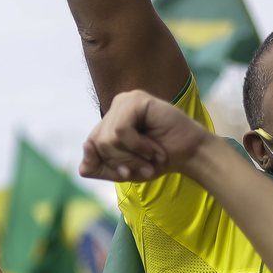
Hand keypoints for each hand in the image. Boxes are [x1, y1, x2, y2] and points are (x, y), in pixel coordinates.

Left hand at [80, 89, 213, 182]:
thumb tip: (83, 154)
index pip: (90, 147)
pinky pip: (120, 131)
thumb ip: (97, 167)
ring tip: (150, 155)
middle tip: (144, 165)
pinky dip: (137, 146)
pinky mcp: (135, 99)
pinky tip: (152, 146)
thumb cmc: (157, 162)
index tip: (127, 173)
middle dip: (121, 161)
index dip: (108, 164)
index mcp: (109, 123)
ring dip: (131, 156)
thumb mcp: (121, 170)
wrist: (189, 155)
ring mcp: (124, 101)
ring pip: (107, 139)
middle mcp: (115, 109)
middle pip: (97, 143)